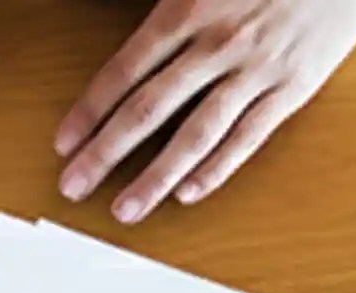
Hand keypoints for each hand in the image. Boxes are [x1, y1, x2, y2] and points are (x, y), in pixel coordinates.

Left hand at [55, 0, 355, 223]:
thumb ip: (165, 6)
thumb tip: (127, 41)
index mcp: (187, 8)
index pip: (123, 71)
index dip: (88, 112)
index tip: (63, 144)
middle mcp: (217, 43)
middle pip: (147, 110)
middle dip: (104, 154)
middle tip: (73, 187)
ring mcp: (255, 70)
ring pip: (194, 134)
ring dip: (153, 177)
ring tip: (124, 208)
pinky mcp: (292, 88)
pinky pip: (248, 137)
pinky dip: (216, 169)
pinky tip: (187, 193)